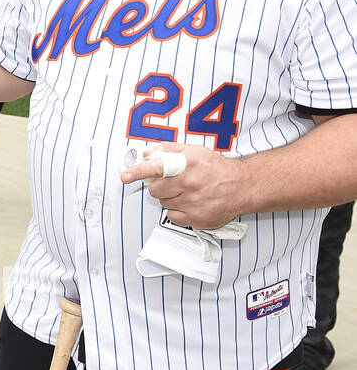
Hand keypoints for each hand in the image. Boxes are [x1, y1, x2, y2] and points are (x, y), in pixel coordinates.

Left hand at [119, 142, 244, 229]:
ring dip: (171, 198)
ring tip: (187, 192)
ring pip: (164, 203)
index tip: (126, 176)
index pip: (156, 167)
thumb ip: (169, 150)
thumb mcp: (195, 151)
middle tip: (174, 183)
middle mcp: (189, 184)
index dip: (138, 171)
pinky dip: (179, 211)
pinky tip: (191, 203)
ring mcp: (193, 203)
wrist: (243, 186)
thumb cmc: (218, 168)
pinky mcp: (197, 219)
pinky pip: (174, 217)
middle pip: (156, 190)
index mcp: (186, 165)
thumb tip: (148, 153)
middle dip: (161, 186)